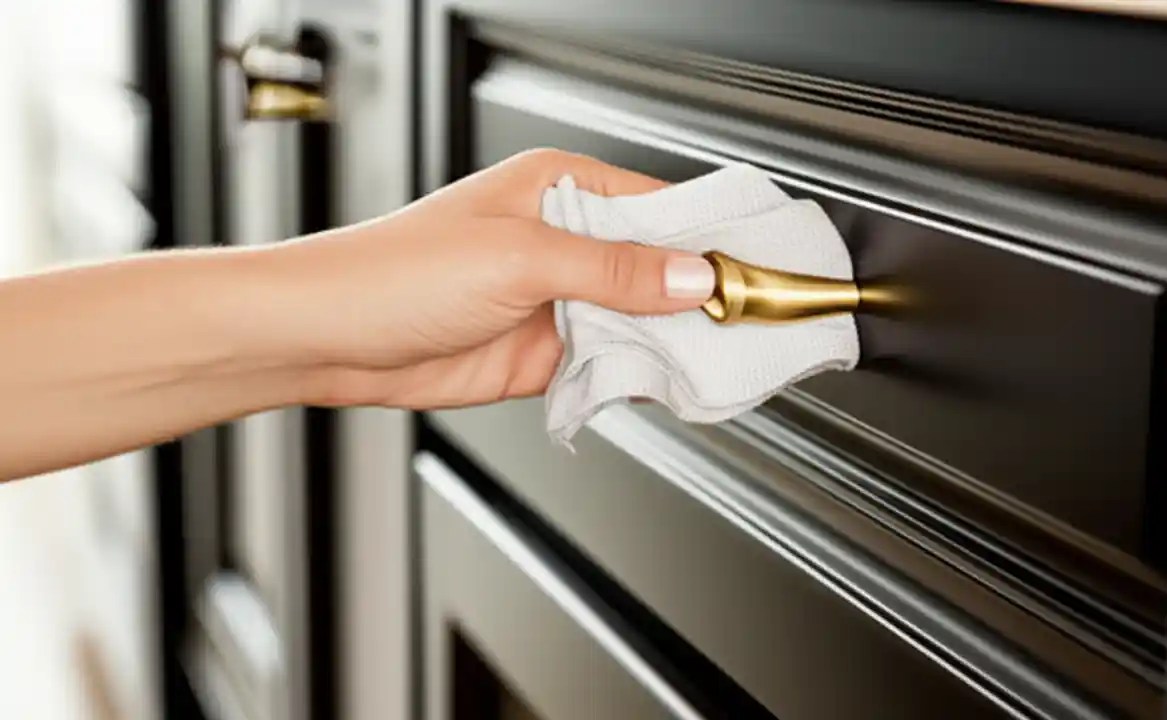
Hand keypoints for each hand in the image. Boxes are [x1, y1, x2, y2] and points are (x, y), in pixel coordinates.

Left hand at [265, 148, 715, 409]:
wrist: (329, 338)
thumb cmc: (396, 271)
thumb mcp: (518, 257)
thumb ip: (612, 271)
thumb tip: (689, 276)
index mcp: (561, 189)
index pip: (661, 208)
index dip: (711, 239)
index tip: (755, 267)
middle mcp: (565, 241)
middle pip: (658, 269)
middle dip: (698, 297)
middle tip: (749, 322)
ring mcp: (557, 300)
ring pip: (640, 321)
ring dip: (672, 342)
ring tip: (719, 360)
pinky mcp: (545, 353)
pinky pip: (610, 365)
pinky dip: (638, 378)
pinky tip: (665, 384)